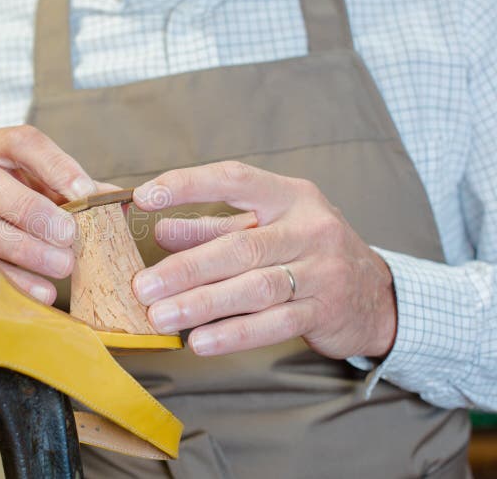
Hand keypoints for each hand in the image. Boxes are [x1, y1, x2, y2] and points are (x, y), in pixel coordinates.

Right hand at [0, 125, 96, 303]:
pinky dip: (9, 278)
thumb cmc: (8, 197)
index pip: (21, 142)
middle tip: (68, 235)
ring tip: (61, 265)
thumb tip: (120, 201)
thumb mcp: (38, 185)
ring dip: (22, 248)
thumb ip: (74, 190)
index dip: (56, 167)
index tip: (86, 196)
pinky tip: (41, 291)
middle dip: (31, 211)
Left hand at [131, 161, 396, 359]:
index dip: (187, 185)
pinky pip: (273, 324)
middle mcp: (309, 228)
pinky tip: (200, 341)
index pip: (233, 179)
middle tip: (143, 286)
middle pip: (240, 247)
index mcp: (290, 196)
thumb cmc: (308, 251)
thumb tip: (161, 230)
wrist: (376, 293)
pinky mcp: (325, 312)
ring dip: (202, 304)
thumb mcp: (267, 226)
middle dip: (186, 268)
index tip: (143, 198)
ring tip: (161, 316)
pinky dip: (233, 334)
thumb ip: (214, 227)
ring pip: (254, 288)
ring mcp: (322, 271)